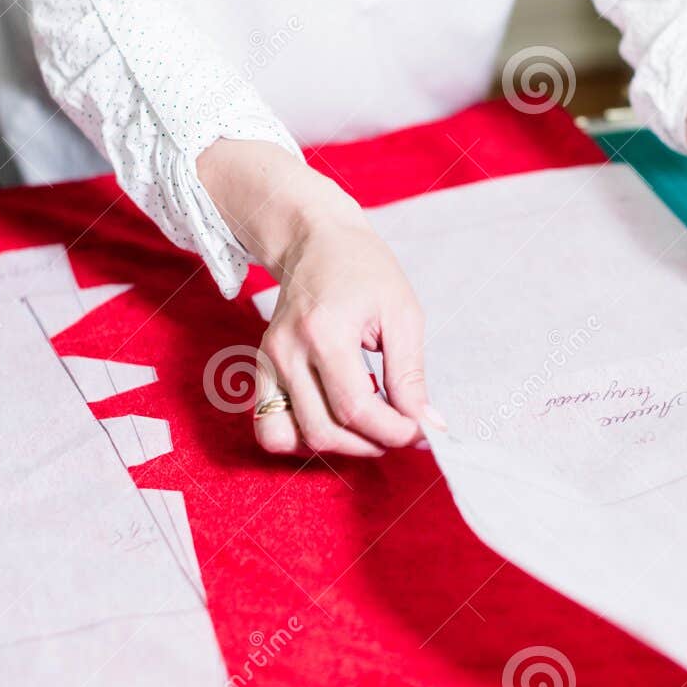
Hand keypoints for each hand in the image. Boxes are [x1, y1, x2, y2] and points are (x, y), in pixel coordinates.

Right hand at [197, 138, 440, 455]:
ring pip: (292, 437)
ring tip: (365, 425)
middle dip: (370, 443)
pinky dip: (302, 437)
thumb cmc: (364, 269)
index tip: (420, 430)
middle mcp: (287, 350)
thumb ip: (410, 375)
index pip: (356, 408)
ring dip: (336, 446)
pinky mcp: (260, 369)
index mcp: (324, 331)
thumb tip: (425, 425)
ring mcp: (268, 362)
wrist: (316, 241)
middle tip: (399, 427)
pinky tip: (332, 418)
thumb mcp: (402, 314)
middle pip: (324, 431)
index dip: (394, 431)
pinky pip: (270, 428)